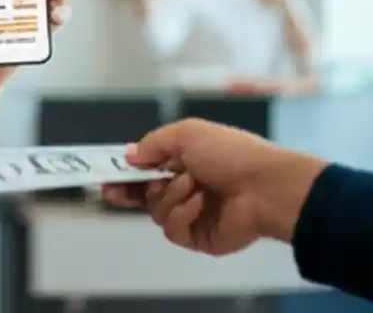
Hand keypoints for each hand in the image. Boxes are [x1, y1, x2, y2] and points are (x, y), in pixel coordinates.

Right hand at [101, 119, 326, 255]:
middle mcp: (186, 188)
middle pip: (144, 195)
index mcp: (185, 162)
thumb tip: (128, 156)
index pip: (147, 170)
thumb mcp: (187, 134)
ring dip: (169, 196)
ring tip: (192, 184)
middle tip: (113, 191)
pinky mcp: (199, 238)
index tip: (106, 175)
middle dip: (129, 191)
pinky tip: (199, 202)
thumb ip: (153, 144)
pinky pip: (173, 229)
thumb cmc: (230, 153)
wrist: (266, 187)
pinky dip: (182, 213)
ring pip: (156, 211)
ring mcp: (192, 214)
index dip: (126, 173)